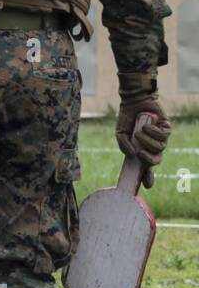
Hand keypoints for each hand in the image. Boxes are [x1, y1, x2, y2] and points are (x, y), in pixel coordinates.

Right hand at [116, 72, 170, 188]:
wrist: (134, 101)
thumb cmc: (128, 118)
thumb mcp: (120, 133)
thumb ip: (123, 145)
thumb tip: (132, 155)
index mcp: (142, 150)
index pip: (146, 167)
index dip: (148, 177)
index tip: (146, 185)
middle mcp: (153, 146)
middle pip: (156, 161)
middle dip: (148, 159)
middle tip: (140, 154)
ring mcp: (161, 138)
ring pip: (159, 148)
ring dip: (147, 141)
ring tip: (139, 132)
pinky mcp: (167, 129)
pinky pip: (163, 136)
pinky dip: (153, 132)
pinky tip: (146, 126)